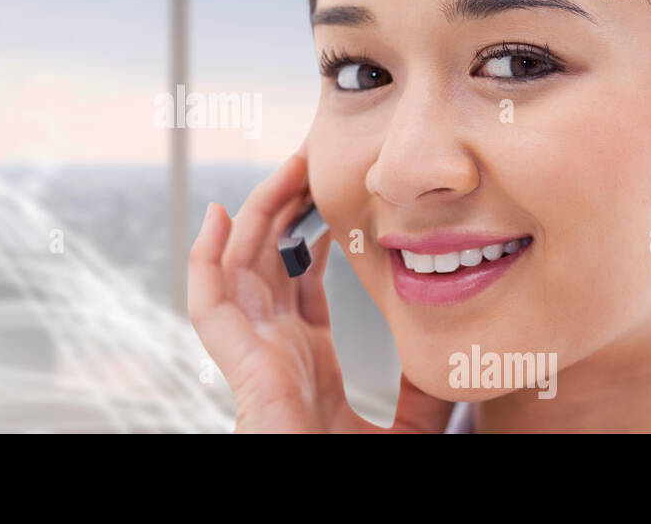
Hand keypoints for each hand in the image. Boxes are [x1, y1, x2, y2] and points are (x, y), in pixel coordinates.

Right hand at [187, 147, 454, 432]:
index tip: (337, 186)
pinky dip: (203, 256)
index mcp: (319, 349)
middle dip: (287, 205)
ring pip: (241, 263)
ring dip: (257, 211)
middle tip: (309, 162)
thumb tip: (447, 304)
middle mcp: (282, 342)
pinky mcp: (238, 359)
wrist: (347, 489)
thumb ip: (425, 353)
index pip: (309, 273)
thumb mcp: (419, 396)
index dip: (317, 227)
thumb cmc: (378, 457)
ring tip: (284, 170)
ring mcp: (257, 348)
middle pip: (272, 256)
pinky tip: (215, 215)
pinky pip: (208, 301)